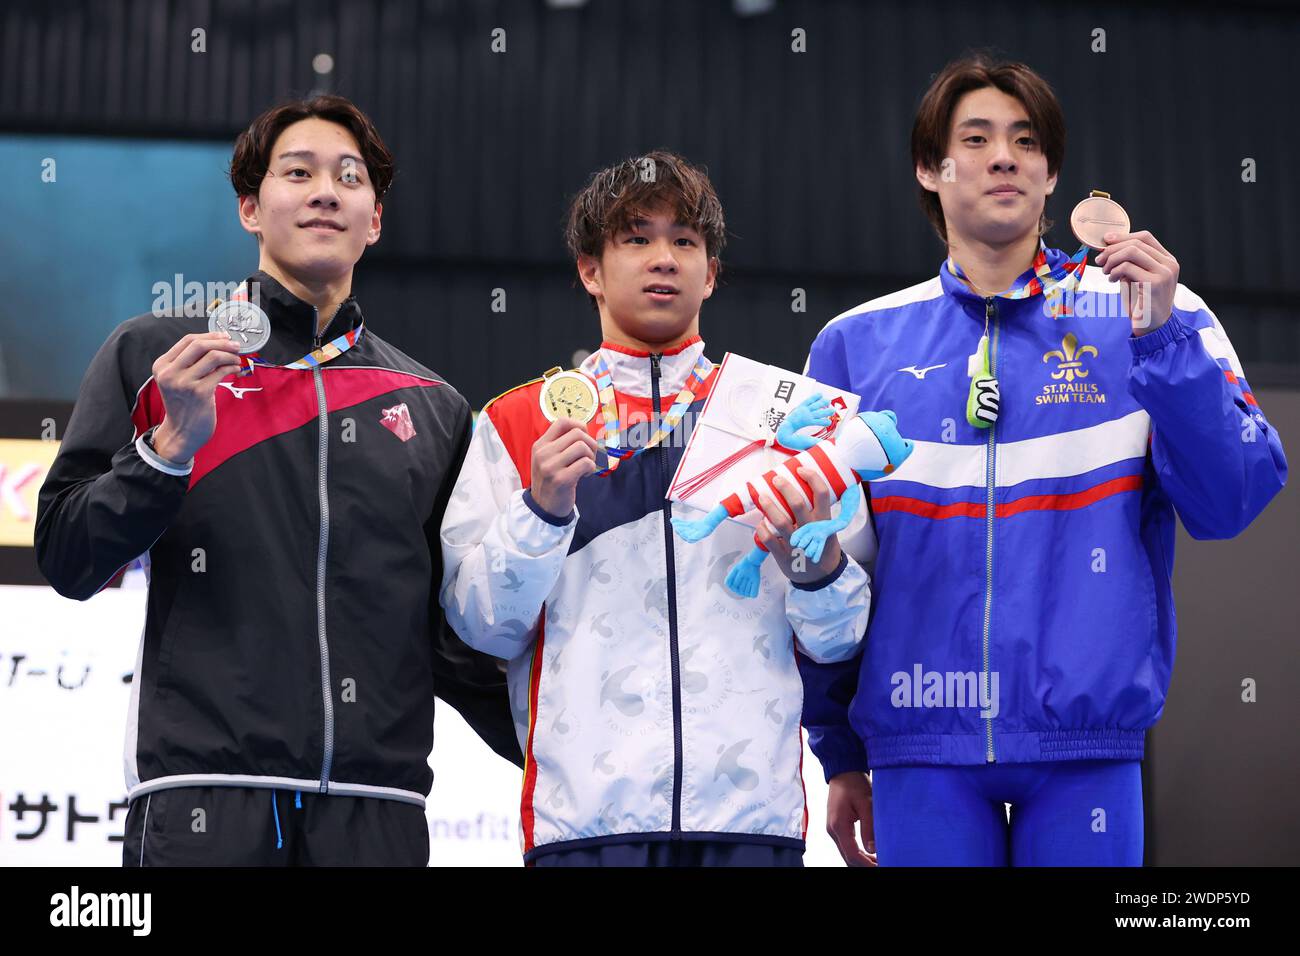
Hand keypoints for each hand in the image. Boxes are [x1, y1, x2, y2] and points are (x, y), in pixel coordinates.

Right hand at [151, 332, 244, 461]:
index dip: (210, 336)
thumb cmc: (185, 403)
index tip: (224, 337)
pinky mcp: (199, 392)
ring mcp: (184, 382)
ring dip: (230, 356)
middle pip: (200, 345)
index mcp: (162, 365)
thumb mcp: (178, 379)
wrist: (182, 431)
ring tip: (237, 361)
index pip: (188, 340)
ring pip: (213, 356)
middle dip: (222, 343)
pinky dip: (232, 368)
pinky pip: (221, 372)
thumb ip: (191, 361)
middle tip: (236, 346)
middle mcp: (169, 372)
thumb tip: (219, 341)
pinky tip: (236, 371)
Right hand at [529, 417, 599, 516]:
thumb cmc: (551, 480)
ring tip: (586, 467)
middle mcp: (543, 453)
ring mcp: (551, 467)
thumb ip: (560, 444)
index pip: (562, 422)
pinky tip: (584, 475)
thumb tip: (583, 430)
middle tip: (589, 456)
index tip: (584, 439)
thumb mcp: (547, 459)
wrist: (543, 507)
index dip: (579, 426)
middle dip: (590, 443)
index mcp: (540, 445)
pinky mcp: (561, 480)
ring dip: (591, 457)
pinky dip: (590, 468)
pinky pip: (586, 463)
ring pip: (582, 447)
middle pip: (577, 433)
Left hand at [754, 467, 841, 584]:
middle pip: (798, 504)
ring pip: (780, 521)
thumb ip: (817, 512)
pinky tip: (760, 522)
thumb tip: (803, 486)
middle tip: (776, 479)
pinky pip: (769, 539)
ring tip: (762, 496)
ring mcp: (797, 544)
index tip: (801, 469)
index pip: (822, 494)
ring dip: (769, 506)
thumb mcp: (827, 529)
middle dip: (785, 488)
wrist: (822, 578)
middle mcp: (810, 531)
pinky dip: (762, 529)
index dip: (812, 478)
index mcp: (824, 521)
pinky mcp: (783, 555)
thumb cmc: (822, 547)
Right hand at [827, 771, 876, 866]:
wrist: (843, 771)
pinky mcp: (837, 826)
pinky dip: (858, 852)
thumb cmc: (854, 783)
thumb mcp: (867, 804)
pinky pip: (846, 845)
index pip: (852, 854)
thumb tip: (873, 849)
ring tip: (879, 861)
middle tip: (883, 865)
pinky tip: (870, 854)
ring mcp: (833, 829)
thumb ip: (869, 828)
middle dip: (864, 864)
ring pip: (846, 853)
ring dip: (862, 860)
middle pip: (847, 857)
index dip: (866, 864)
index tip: (881, 866)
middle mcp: (832, 829)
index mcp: (838, 825)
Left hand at [1094, 230, 1179, 336]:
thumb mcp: (1136, 279)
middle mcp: (1169, 264)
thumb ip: (1130, 263)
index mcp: (1167, 260)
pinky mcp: (1155, 283)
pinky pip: (1128, 267)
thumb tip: (1109, 247)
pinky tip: (1112, 280)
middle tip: (1099, 260)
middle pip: (1136, 243)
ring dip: (1112, 259)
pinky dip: (1115, 271)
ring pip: (1132, 251)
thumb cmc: (1141, 304)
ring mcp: (1164, 273)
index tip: (1106, 240)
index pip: (1145, 238)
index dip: (1123, 236)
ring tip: (1106, 272)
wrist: (1152, 328)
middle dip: (1113, 249)